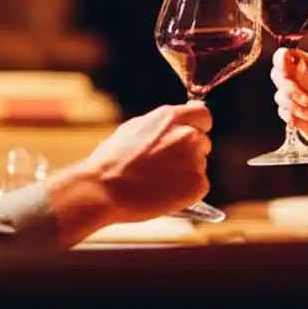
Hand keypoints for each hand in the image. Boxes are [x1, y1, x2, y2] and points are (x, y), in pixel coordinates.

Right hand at [80, 101, 212, 221]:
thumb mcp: (135, 128)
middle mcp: (188, 135)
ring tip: (158, 181)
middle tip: (166, 166)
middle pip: (203, 142)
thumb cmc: (112, 160)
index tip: (189, 137)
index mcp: (171, 117)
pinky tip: (164, 193)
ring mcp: (195, 160)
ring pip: (200, 166)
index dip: (196, 127)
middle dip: (190, 152)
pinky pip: (199, 187)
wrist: (104, 189)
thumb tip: (175, 125)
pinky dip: (187, 192)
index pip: (202, 115)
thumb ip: (162, 125)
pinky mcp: (198, 185)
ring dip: (186, 173)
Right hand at [270, 48, 307, 161]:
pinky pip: (283, 110)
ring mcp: (302, 100)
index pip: (296, 57)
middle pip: (282, 73)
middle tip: (301, 96)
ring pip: (281, 93)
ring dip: (291, 102)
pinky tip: (305, 119)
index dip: (286, 59)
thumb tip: (295, 62)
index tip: (284, 67)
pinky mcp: (298, 116)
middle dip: (287, 85)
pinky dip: (290, 114)